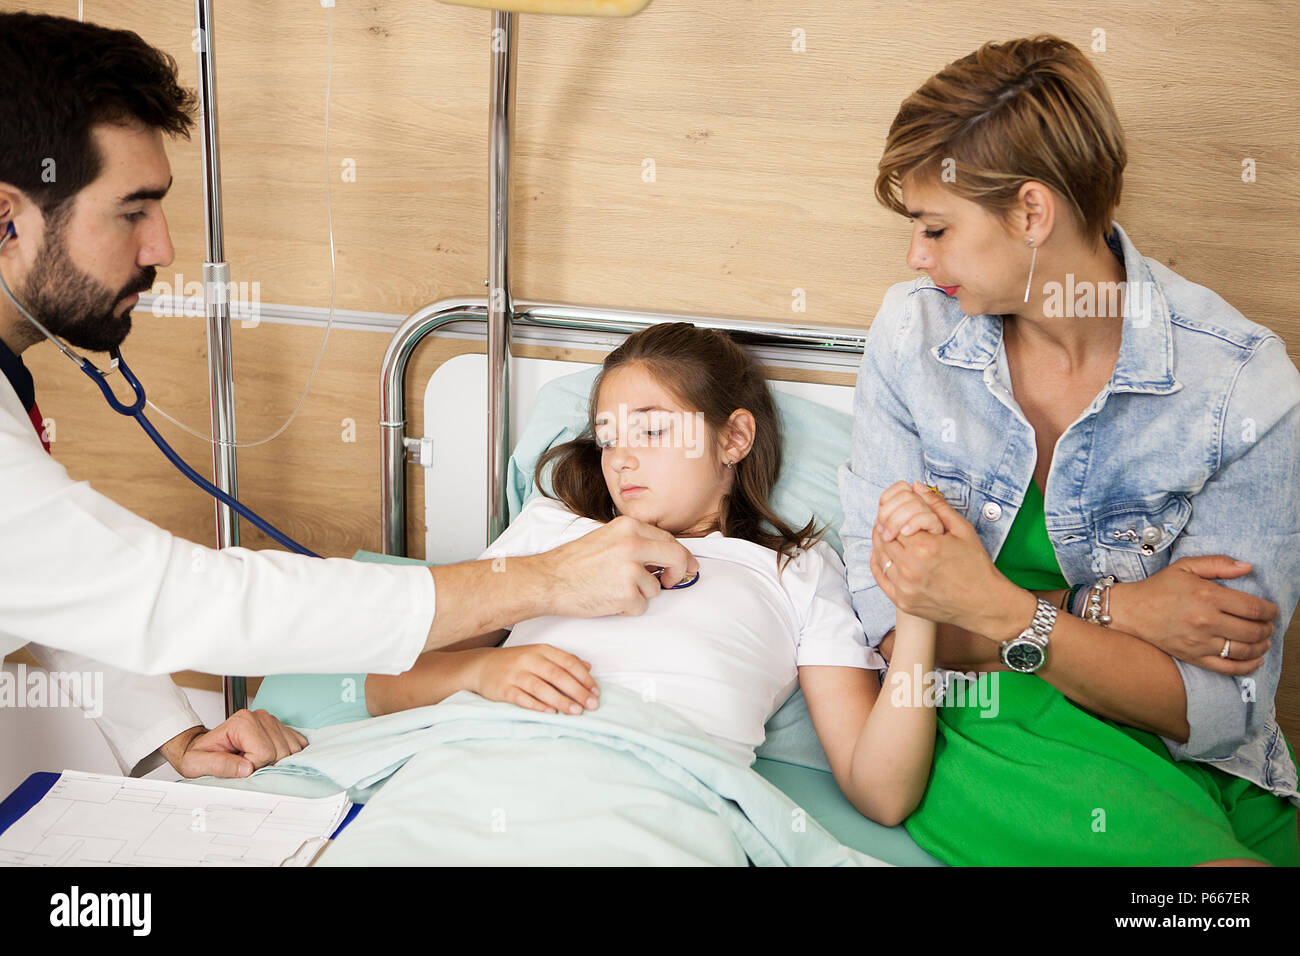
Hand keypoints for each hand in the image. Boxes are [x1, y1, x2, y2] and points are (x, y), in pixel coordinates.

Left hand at [160, 709, 308, 778]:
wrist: (199, 747)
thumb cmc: (199, 755)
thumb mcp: (197, 764)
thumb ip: (220, 766)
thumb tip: (247, 768)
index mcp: (242, 722)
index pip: (265, 752)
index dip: (253, 767)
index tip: (238, 767)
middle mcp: (259, 717)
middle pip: (281, 751)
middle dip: (266, 765)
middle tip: (245, 764)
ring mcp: (271, 721)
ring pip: (292, 749)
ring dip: (277, 761)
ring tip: (255, 760)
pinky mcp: (280, 727)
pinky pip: (297, 743)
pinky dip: (288, 755)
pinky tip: (269, 758)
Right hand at [469, 644, 599, 714]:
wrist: (482, 666)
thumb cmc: (516, 662)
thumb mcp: (540, 655)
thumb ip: (564, 660)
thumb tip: (588, 667)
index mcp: (541, 650)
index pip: (568, 662)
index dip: (584, 678)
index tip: (596, 692)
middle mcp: (529, 660)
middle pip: (557, 675)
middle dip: (577, 691)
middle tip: (591, 705)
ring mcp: (515, 674)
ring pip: (541, 688)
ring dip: (561, 700)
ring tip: (576, 712)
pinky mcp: (504, 689)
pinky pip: (523, 698)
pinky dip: (538, 705)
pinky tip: (551, 712)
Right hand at [533, 515, 698, 617]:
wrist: (548, 580)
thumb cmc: (573, 561)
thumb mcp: (606, 537)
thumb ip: (634, 542)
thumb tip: (663, 555)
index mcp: (629, 526)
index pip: (668, 539)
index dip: (681, 555)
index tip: (687, 565)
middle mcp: (633, 544)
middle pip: (676, 558)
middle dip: (678, 572)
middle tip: (671, 581)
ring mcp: (631, 570)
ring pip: (656, 587)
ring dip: (641, 593)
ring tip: (614, 589)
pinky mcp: (626, 594)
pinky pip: (641, 606)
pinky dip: (628, 608)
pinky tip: (609, 600)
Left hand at [870, 482, 1017, 638]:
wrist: (985, 604)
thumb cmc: (976, 566)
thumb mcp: (962, 530)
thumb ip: (937, 506)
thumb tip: (917, 487)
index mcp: (925, 548)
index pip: (895, 521)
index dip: (894, 513)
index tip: (895, 509)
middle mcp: (910, 569)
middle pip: (884, 538)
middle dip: (885, 525)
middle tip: (887, 518)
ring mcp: (904, 588)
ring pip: (880, 557)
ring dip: (879, 542)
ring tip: (886, 532)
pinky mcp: (903, 602)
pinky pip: (880, 579)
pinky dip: (877, 563)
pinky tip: (880, 553)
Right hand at [1108, 556, 1277, 675]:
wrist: (1130, 612)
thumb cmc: (1158, 589)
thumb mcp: (1185, 567)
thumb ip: (1218, 564)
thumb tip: (1248, 567)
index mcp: (1207, 596)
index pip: (1253, 608)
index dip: (1269, 611)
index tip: (1271, 610)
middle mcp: (1206, 621)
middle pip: (1253, 630)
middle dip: (1267, 628)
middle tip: (1268, 625)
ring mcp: (1201, 642)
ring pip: (1244, 650)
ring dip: (1262, 646)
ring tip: (1263, 640)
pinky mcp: (1194, 657)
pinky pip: (1228, 668)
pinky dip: (1247, 666)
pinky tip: (1255, 660)